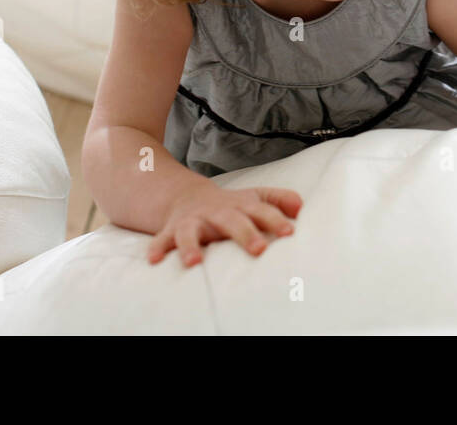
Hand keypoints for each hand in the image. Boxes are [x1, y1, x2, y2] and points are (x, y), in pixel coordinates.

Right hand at [147, 179, 303, 266]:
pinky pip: (163, 239)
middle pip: (232, 221)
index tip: (290, 232)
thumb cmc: (230, 204)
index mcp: (240, 206)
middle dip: (245, 234)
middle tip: (259, 249)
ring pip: (191, 232)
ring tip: (195, 261)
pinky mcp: (173, 230)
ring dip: (192, 245)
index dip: (275, 220)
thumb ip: (279, 199)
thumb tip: (301, 208)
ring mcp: (194, 221)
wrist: (187, 196)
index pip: (261, 211)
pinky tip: (154, 259)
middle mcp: (217, 213)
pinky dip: (157, 248)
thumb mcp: (255, 196)